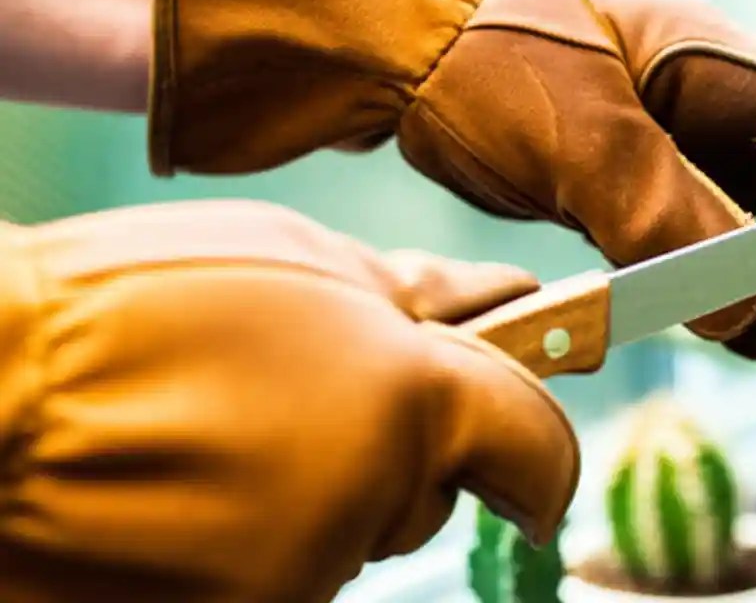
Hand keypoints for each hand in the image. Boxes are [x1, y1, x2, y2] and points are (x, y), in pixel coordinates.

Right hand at [0, 200, 576, 602]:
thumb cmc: (141, 304)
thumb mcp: (305, 259)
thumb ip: (428, 298)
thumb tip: (513, 301)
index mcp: (407, 404)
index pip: (538, 451)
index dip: (541, 448)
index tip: (533, 461)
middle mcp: (370, 505)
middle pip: (436, 495)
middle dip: (398, 449)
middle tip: (307, 391)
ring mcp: (300, 579)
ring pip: (356, 538)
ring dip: (320, 491)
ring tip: (223, 426)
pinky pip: (289, 576)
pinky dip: (261, 538)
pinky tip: (196, 486)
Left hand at [144, 0, 755, 357]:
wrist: (405, 59)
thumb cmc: (488, 64)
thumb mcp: (580, 134)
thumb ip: (662, 213)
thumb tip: (743, 309)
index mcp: (717, 65)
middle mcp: (710, 105)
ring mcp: (674, 146)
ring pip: (749, 221)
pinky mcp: (638, 186)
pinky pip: (696, 242)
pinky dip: (710, 287)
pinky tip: (726, 333)